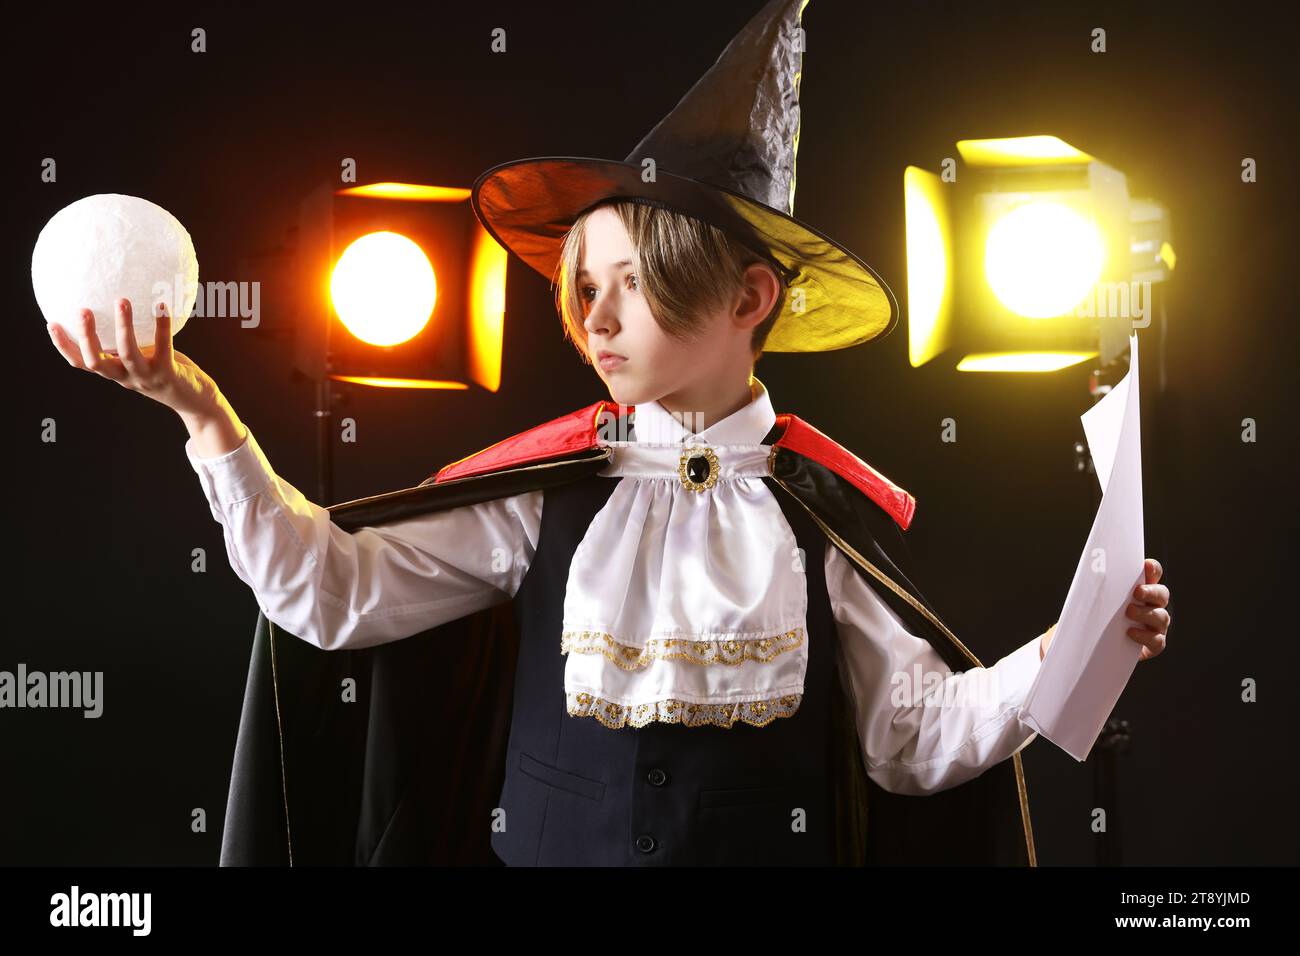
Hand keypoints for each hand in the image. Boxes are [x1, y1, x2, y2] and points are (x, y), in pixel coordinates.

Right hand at [47, 298, 220, 418]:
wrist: (196, 403)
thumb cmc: (167, 372)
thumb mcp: (142, 358)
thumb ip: (129, 342)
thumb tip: (118, 307)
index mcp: (115, 373)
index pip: (81, 363)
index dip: (64, 346)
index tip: (52, 322)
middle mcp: (126, 377)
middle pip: (96, 361)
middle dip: (86, 337)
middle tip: (82, 310)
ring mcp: (147, 377)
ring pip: (128, 352)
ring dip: (123, 326)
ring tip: (122, 300)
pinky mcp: (168, 373)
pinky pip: (163, 347)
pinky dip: (161, 326)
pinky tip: (162, 305)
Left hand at [1038, 557, 1170, 660]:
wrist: (1098, 645)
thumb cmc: (1099, 618)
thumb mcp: (1098, 601)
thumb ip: (1100, 588)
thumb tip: (1089, 574)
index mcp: (1141, 590)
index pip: (1153, 574)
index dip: (1152, 569)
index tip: (1145, 565)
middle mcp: (1153, 606)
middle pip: (1162, 594)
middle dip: (1152, 591)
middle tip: (1137, 592)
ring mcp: (1156, 626)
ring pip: (1162, 617)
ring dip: (1146, 613)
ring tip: (1129, 612)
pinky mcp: (1153, 644)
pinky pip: (1157, 640)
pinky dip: (1145, 636)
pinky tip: (1131, 633)